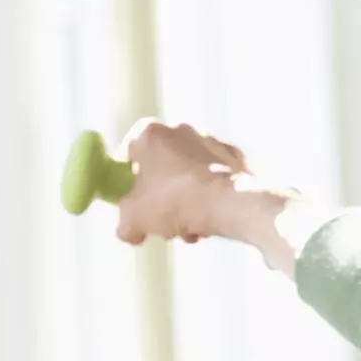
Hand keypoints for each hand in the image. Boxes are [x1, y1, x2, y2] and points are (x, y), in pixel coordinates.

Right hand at [114, 119, 257, 245]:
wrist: (232, 202)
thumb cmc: (175, 202)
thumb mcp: (134, 219)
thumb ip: (124, 224)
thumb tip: (128, 232)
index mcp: (149, 133)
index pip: (127, 155)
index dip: (126, 184)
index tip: (131, 205)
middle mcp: (180, 128)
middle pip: (160, 169)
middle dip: (160, 200)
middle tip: (162, 223)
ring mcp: (211, 142)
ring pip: (188, 178)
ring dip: (186, 206)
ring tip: (190, 229)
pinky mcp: (236, 158)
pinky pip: (214, 181)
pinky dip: (210, 200)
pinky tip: (211, 221)